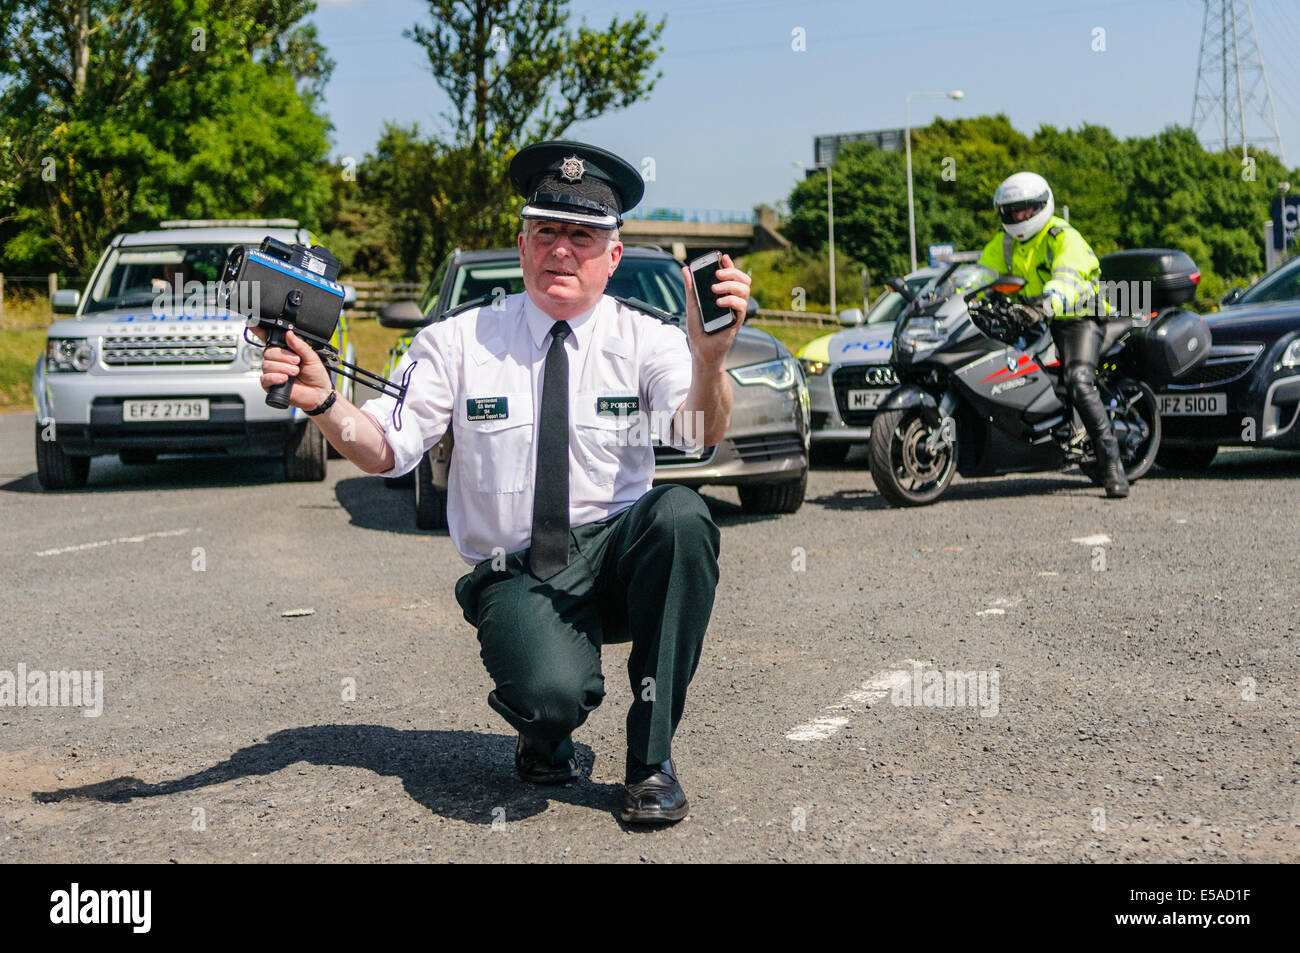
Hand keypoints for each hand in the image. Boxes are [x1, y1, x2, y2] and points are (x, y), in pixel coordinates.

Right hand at [259, 329, 332, 409]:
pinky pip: (265, 378)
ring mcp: (273, 372)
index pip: (270, 339)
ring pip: (267, 365)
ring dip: (283, 368)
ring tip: (295, 373)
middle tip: (296, 362)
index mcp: (286, 351)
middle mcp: (277, 360)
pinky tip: (284, 379)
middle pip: (268, 352)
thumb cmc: (316, 376)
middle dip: (283, 356)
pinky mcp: (271, 385)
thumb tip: (289, 333)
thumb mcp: (312, 357)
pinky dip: (275, 377)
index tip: (253, 325)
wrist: (319, 394)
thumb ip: (300, 345)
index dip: (260, 331)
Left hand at [682, 253, 750, 371]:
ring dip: (730, 285)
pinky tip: (718, 302)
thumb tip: (685, 269)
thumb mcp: (692, 304)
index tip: (723, 257)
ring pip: (745, 290)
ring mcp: (737, 310)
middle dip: (732, 272)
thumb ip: (691, 287)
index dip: (730, 265)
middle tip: (717, 273)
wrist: (701, 349)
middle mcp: (733, 301)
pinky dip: (730, 300)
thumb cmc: (699, 329)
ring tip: (714, 288)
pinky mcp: (737, 321)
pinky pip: (741, 306)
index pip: (732, 276)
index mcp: (725, 295)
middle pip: (743, 280)